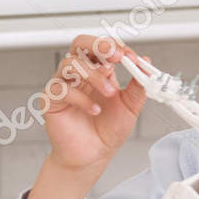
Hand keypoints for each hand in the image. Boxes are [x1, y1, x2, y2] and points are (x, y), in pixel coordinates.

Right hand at [39, 34, 146, 173]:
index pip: (102, 48)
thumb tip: (146, 65)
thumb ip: (138, 86)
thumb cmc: (108, 130)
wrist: (94, 154)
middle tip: (114, 55)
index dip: (116, 48)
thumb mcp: (131, 106)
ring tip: (109, 92)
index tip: (131, 57)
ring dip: (93, 75)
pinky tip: (95, 110)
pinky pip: (61, 90)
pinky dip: (81, 98)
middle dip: (98, 45)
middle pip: (79, 44)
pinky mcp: (51, 100)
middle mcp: (80, 75)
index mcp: (100, 72)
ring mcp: (63, 85)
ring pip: (70, 64)